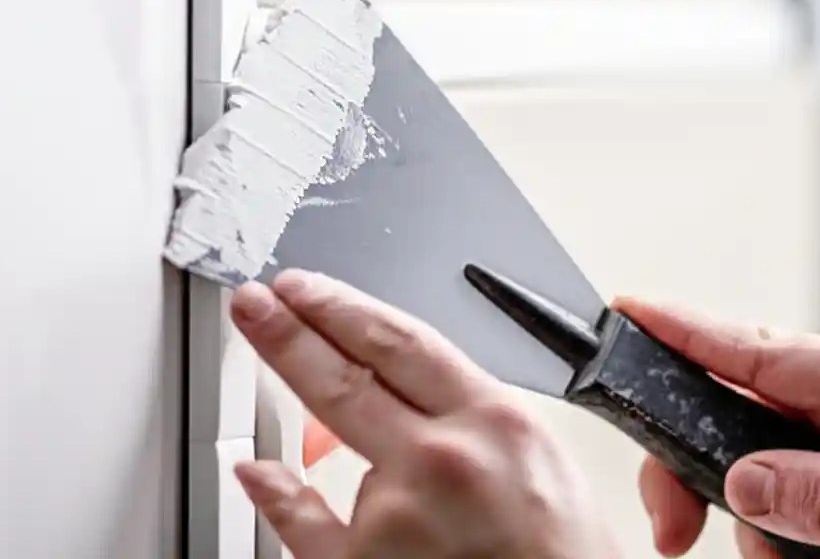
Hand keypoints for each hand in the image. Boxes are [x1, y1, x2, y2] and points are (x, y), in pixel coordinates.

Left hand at [229, 270, 619, 558]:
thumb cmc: (567, 553)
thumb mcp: (537, 453)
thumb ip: (469, 413)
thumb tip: (397, 387)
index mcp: (494, 420)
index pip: (397, 342)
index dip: (340, 306)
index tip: (304, 287)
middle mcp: (441, 461)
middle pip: (344, 376)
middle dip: (288, 331)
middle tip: (252, 302)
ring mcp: (398, 518)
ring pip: (329, 447)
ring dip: (306, 420)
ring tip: (283, 397)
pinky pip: (302, 525)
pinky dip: (275, 496)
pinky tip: (258, 474)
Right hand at [620, 297, 819, 557]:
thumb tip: (743, 479)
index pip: (756, 348)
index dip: (683, 328)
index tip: (625, 311)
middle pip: (737, 407)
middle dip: (692, 463)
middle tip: (673, 527)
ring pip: (757, 456)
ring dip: (746, 513)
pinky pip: (792, 488)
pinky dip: (781, 529)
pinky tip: (810, 557)